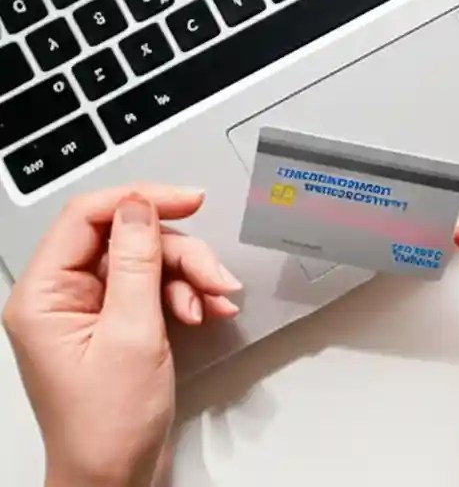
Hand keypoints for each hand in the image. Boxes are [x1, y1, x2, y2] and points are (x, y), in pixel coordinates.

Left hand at [3, 185, 241, 486]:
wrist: (113, 477)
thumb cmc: (107, 425)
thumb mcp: (133, 335)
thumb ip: (138, 264)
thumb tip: (139, 208)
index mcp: (43, 295)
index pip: (87, 217)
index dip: (140, 201)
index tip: (186, 201)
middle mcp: (59, 297)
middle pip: (125, 239)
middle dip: (177, 253)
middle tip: (213, 275)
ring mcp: (87, 310)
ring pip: (145, 261)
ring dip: (187, 277)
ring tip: (214, 303)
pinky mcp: (112, 323)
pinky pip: (152, 287)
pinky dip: (184, 295)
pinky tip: (205, 313)